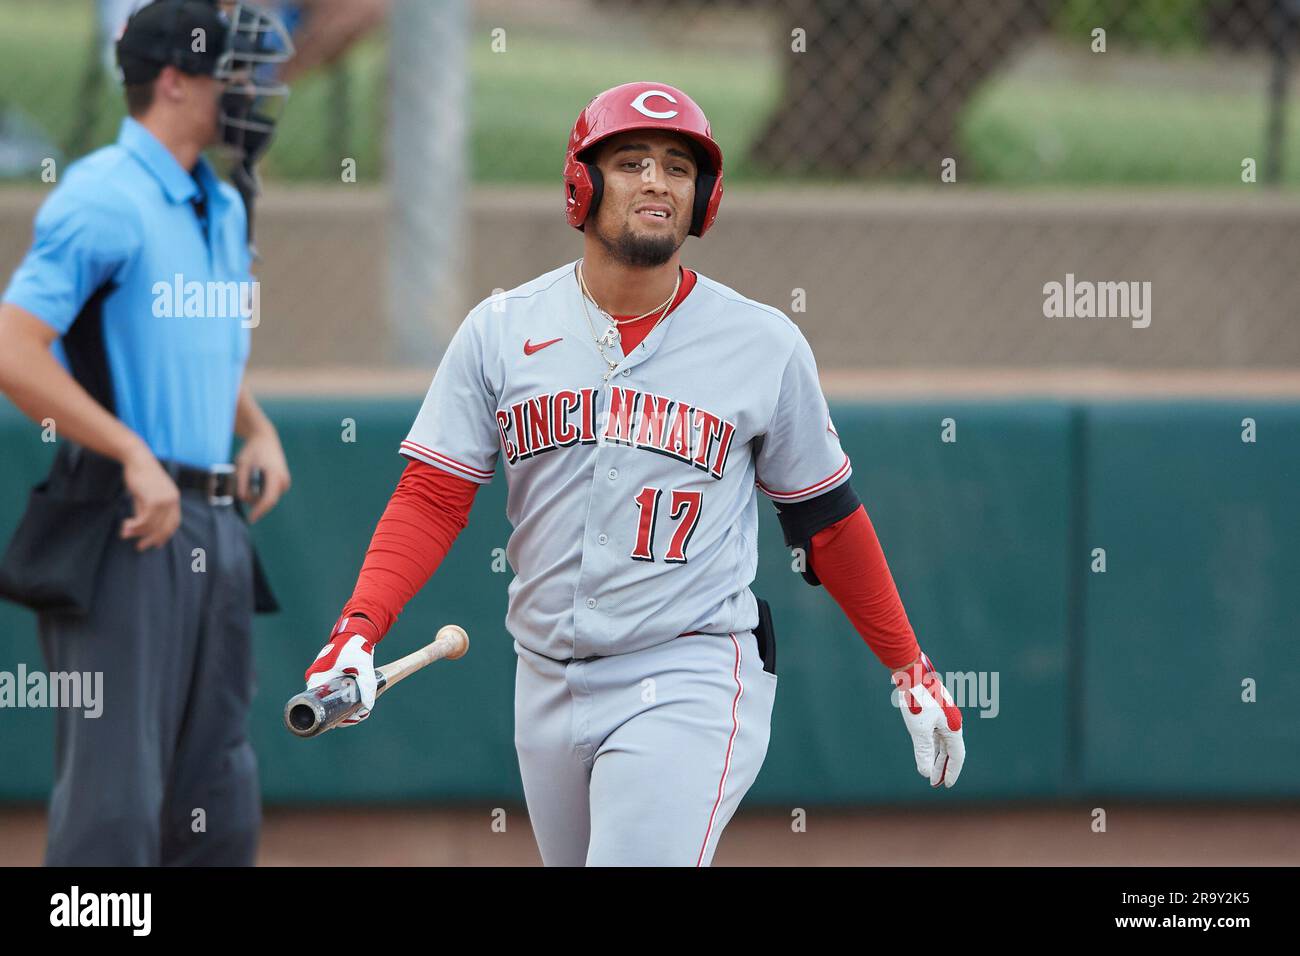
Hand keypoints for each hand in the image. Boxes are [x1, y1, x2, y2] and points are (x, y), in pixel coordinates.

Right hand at [119, 444, 180, 550]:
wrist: (136, 458)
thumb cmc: (140, 476)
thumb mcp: (145, 496)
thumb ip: (145, 511)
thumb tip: (140, 530)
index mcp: (174, 499)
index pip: (174, 523)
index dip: (165, 535)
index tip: (157, 544)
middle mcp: (173, 500)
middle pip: (165, 527)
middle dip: (152, 539)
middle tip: (140, 547)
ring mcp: (165, 500)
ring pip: (153, 525)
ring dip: (138, 533)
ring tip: (125, 534)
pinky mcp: (154, 499)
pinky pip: (146, 520)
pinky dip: (135, 526)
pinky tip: (125, 525)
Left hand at [235, 423, 290, 521]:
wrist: (265, 439)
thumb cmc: (252, 451)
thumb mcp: (242, 464)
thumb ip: (241, 482)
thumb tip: (241, 497)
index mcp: (275, 475)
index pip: (268, 499)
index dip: (259, 511)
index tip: (251, 519)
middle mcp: (283, 480)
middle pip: (268, 501)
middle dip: (255, 504)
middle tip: (241, 492)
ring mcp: (284, 481)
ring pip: (269, 498)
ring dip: (256, 496)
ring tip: (246, 480)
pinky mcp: (282, 482)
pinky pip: (270, 493)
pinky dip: (260, 492)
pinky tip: (253, 480)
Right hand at [304, 615, 379, 724]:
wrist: (355, 633)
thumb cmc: (355, 647)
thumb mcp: (363, 666)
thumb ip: (367, 684)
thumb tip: (368, 707)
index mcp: (317, 677)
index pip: (315, 705)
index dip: (328, 717)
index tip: (342, 722)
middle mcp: (316, 679)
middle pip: (324, 706)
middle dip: (340, 715)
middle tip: (357, 718)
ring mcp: (323, 679)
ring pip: (331, 701)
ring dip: (344, 710)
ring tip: (361, 714)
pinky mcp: (330, 678)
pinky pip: (335, 694)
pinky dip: (345, 701)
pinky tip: (358, 707)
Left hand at [891, 651, 964, 787]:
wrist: (910, 672)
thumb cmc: (916, 699)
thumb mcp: (919, 729)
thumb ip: (923, 752)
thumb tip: (925, 773)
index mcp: (954, 726)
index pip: (957, 755)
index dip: (952, 771)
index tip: (946, 785)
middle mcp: (951, 721)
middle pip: (950, 750)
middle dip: (943, 767)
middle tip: (935, 783)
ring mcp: (942, 715)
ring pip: (941, 741)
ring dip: (936, 757)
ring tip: (930, 772)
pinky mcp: (933, 710)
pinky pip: (934, 732)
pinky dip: (931, 744)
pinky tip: (925, 751)